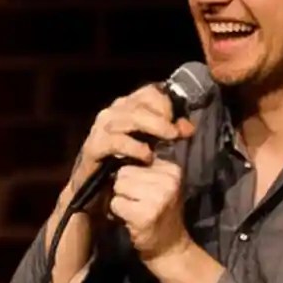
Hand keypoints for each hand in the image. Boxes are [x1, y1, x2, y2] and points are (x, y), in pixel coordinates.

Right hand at [69, 84, 195, 212]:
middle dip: (162, 115)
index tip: (180, 122)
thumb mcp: (151, 144)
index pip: (150, 92)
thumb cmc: (126, 163)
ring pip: (127, 118)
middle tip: (176, 132)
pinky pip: (115, 141)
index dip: (167, 103)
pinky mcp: (93, 147)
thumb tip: (189, 127)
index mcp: (127, 106)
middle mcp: (113, 112)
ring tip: (168, 138)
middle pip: (139, 103)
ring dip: (151, 126)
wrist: (96, 190)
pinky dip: (133, 146)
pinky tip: (147, 155)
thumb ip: (170, 132)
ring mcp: (100, 128)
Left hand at [109, 158, 190, 261]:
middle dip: (124, 188)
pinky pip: (116, 203)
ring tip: (133, 211)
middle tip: (137, 204)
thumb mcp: (160, 186)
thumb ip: (144, 168)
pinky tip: (131, 220)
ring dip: (120, 200)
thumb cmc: (160, 215)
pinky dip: (117, 213)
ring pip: (118, 186)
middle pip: (124, 171)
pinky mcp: (146, 214)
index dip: (131, 176)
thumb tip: (116, 151)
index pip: (136, 157)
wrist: (170, 249)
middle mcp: (169, 181)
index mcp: (173, 169)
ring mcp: (159, 197)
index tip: (142, 191)